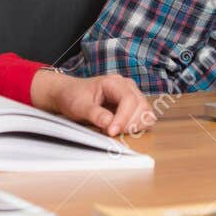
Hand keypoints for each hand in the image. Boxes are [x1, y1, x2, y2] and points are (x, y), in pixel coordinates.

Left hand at [29, 69, 155, 137]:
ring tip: (115, 130)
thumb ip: (95, 114)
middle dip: (129, 124)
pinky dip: (136, 127)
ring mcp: (132, 96)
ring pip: (146, 113)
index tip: (111, 132)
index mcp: (114, 82)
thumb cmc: (73, 96)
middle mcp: (127, 87)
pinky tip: (120, 129)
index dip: (123, 118)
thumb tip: (109, 124)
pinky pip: (143, 119)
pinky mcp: (132, 107)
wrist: (69, 94)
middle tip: (111, 132)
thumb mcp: (79, 105)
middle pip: (142, 107)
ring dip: (134, 126)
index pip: (129, 99)